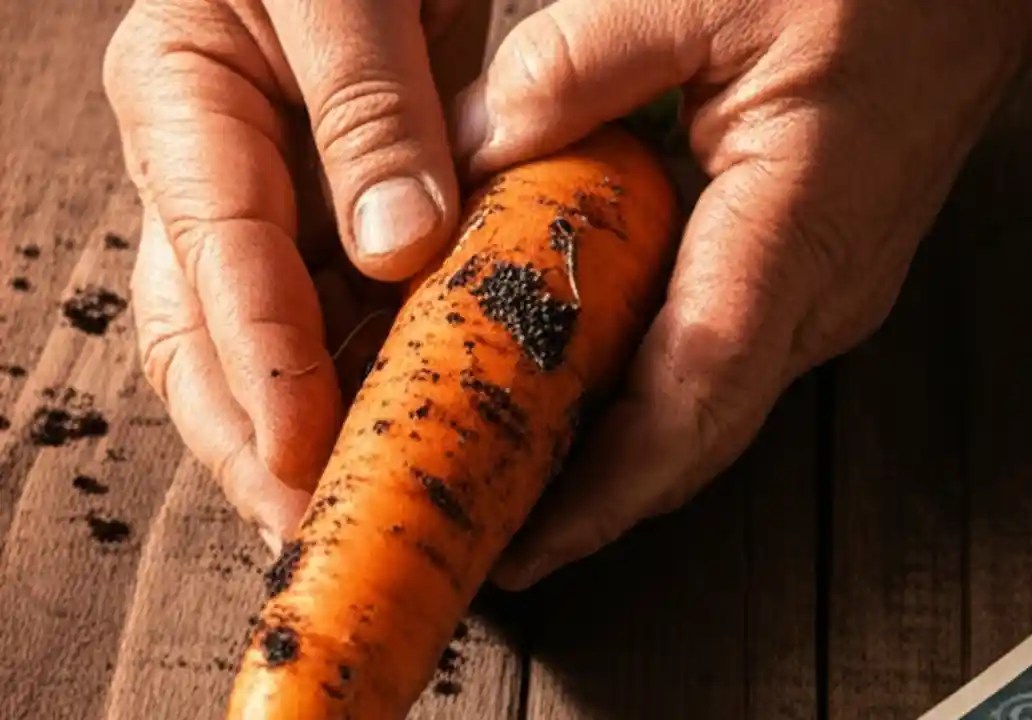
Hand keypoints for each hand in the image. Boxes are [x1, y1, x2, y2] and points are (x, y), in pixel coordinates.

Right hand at [103, 0, 479, 549]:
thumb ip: (370, 110)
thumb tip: (398, 250)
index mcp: (181, 96)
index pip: (215, 252)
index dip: (260, 361)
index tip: (304, 450)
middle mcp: (207, 161)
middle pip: (202, 328)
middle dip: (251, 433)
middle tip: (307, 520)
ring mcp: (261, 194)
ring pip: (258, 338)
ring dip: (297, 427)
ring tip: (348, 504)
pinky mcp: (322, 210)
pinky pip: (327, 310)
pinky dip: (353, 374)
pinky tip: (395, 424)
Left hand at [463, 0, 1031, 588]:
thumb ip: (576, 66)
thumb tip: (470, 147)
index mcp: (797, 230)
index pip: (693, 396)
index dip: (606, 490)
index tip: (529, 549)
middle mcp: (820, 294)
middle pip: (694, 436)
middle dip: (593, 502)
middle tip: (487, 534)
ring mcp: (823, 296)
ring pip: (705, 411)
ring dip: (614, 458)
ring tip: (514, 480)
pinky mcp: (813, 280)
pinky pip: (718, 363)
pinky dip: (643, 398)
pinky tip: (575, 391)